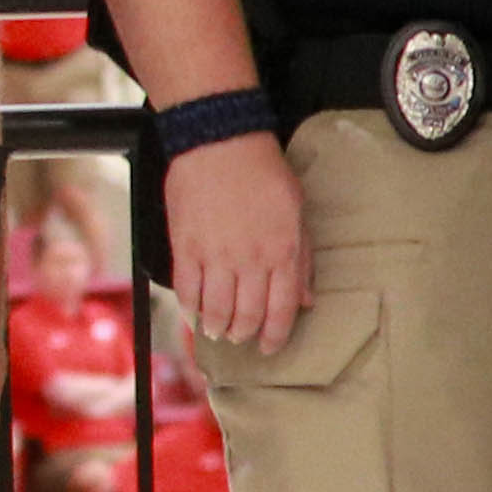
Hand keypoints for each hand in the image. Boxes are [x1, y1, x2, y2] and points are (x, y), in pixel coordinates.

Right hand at [161, 128, 314, 352]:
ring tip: (219, 331)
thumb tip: (306, 299)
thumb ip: (301, 259)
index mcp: (282, 252)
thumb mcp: (297, 212)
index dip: (276, 336)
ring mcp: (214, 256)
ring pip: (215, 310)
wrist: (220, 143)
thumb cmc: (264, 174)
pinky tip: (194, 311)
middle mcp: (249, 260)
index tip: (271, 348)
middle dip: (246, 334)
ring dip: (217, 327)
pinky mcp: (185, 247)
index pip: (281, 310)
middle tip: (243, 339)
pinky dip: (190, 307)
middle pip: (247, 316)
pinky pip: (186, 290)